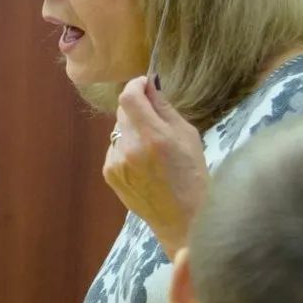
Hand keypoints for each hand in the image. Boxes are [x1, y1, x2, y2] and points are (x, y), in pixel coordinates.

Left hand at [105, 77, 207, 256]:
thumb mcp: (188, 136)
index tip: (145, 84)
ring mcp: (116, 162)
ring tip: (152, 147)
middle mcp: (129, 148)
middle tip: (155, 118)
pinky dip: (126, 147)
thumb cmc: (193, 175)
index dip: (135, 85)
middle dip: (137, 108)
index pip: (129, 97)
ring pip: (118, 130)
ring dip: (132, 129)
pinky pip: (114, 148)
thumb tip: (150, 85)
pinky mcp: (109, 174)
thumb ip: (164, 109)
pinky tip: (143, 163)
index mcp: (153, 137)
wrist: (182, 217)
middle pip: (122, 111)